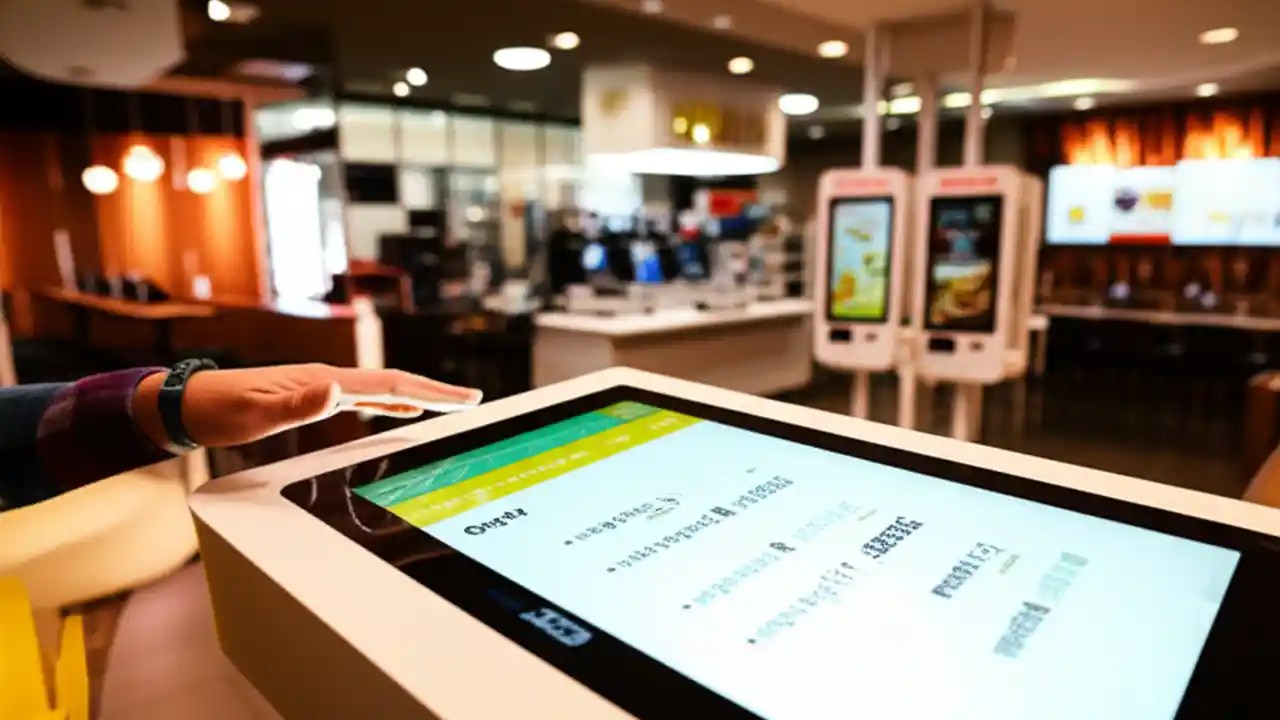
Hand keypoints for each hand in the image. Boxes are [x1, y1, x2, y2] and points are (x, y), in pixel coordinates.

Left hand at [131, 364, 480, 448]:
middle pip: (395, 383)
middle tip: (475, 400)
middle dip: (437, 392)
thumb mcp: (254, 414)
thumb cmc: (217, 412)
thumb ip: (296, 405)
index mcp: (323, 380)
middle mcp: (328, 378)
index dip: (431, 392)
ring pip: (384, 390)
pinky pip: (366, 400)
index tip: (466, 399)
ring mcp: (322, 386)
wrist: (185, 403)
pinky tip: (401, 411)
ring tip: (450, 404)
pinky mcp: (313, 396)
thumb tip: (339, 392)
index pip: (390, 385)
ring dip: (419, 396)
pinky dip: (392, 404)